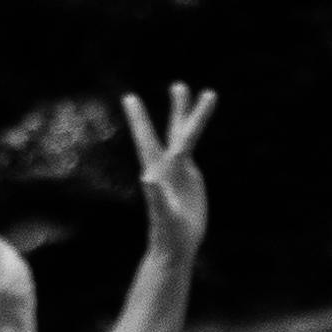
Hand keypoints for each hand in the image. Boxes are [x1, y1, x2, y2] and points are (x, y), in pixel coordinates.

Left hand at [123, 84, 216, 253]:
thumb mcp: (162, 217)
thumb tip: (147, 178)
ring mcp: (179, 170)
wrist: (176, 246)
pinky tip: (194, 126)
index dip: (139, 119)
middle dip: (177, 109)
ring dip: (189, 115)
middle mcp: (166, 166)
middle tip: (179, 85)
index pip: (147, 139)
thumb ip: (156, 198)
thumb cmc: (167, 235)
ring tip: (201, 92)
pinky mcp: (190, 177)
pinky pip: (191, 149)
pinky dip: (193, 135)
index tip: (129, 98)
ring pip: (184, 136)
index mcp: (157, 172)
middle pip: (173, 131)